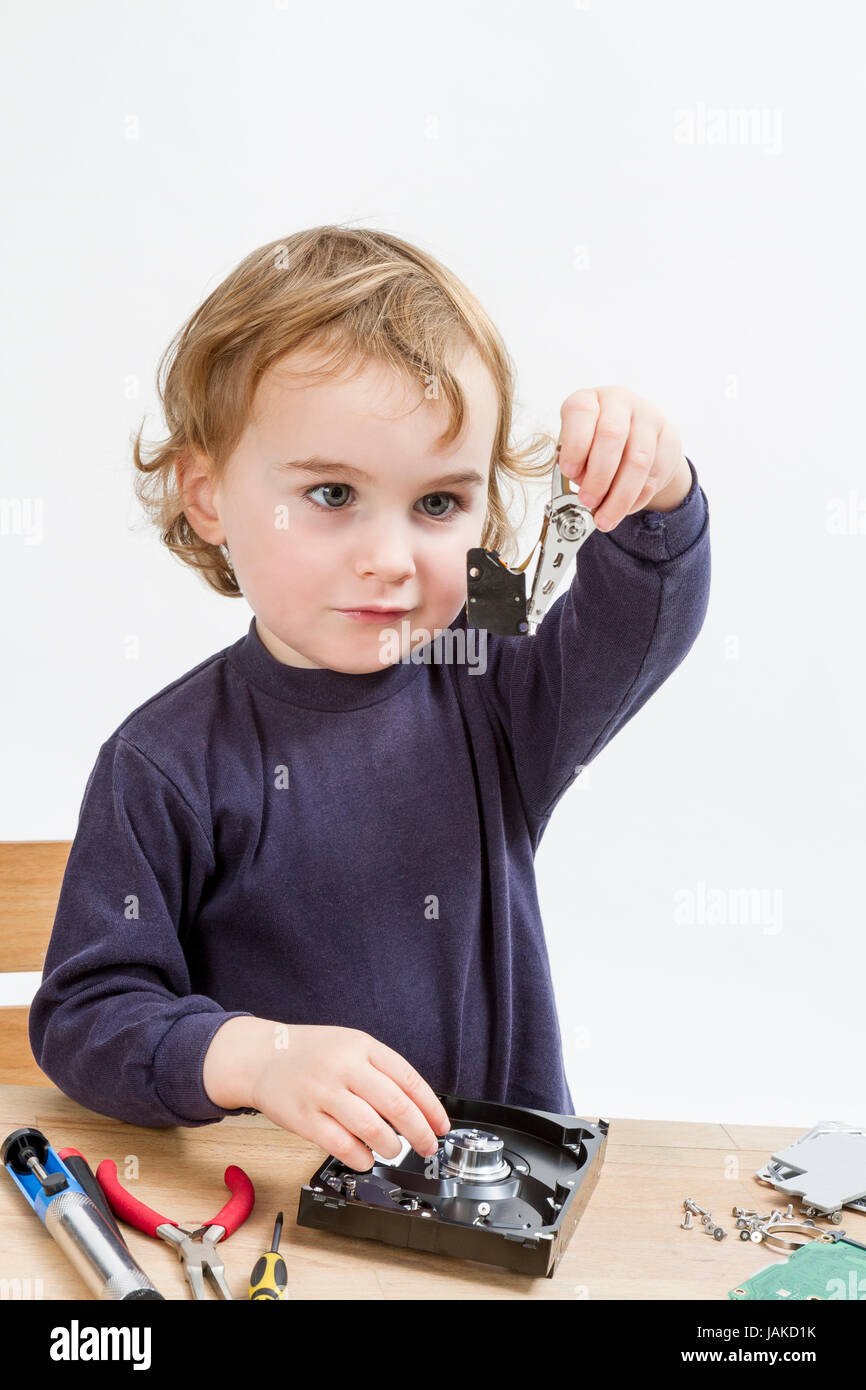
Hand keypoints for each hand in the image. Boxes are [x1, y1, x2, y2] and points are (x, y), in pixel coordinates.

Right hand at [210, 1019, 451, 1169]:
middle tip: (428, 1146)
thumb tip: (417, 1107)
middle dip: (420, 1132)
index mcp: (361, 1046)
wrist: (261, 1056)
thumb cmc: (311, 1054)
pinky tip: (366, 1158)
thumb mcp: (350, 1045)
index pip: (408, 1078)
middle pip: (396, 1105)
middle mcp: (344, 1066)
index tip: (441, 1126)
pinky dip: (361, 1157)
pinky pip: (341, 1144)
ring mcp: (323, 1092)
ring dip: (392, 1147)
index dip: (430, 1107)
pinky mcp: (305, 1118)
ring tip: (394, 1151)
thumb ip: (380, 1070)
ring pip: (371, 1127)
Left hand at [556, 386, 691, 530]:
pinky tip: (623, 509)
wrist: (636, 435)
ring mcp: (649, 418)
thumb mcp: (577, 447)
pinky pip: (655, 474)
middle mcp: (620, 402)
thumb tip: (584, 487)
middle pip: (612, 437)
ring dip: (619, 496)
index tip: (568, 472)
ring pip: (638, 461)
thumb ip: (576, 464)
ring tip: (604, 518)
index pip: (582, 413)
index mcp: (590, 399)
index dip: (575, 444)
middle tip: (587, 501)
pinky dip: (637, 498)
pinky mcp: (670, 438)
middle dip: (598, 477)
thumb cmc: (595, 441)